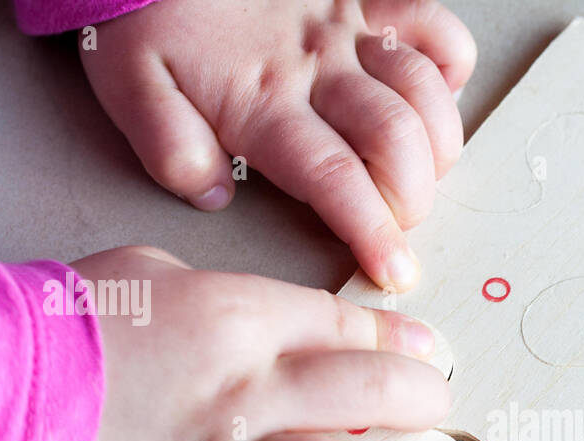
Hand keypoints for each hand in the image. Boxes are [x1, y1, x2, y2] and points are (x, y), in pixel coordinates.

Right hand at [61, 245, 449, 440]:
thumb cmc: (65, 329)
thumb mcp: (155, 278)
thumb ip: (236, 299)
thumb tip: (302, 324)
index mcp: (239, 317)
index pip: (356, 327)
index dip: (406, 343)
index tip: (429, 355)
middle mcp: (243, 392)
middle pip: (378, 395)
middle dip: (424, 401)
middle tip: (430, 410)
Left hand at [80, 0, 475, 291]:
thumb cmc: (150, 18)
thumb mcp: (130, 87)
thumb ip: (168, 148)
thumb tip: (212, 196)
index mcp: (264, 102)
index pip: (336, 180)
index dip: (376, 233)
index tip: (396, 271)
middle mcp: (319, 66)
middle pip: (397, 142)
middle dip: (414, 200)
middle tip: (402, 223)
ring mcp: (349, 27)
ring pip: (426, 91)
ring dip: (438, 146)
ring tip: (420, 173)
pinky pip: (437, 25)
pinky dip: (453, 66)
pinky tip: (435, 97)